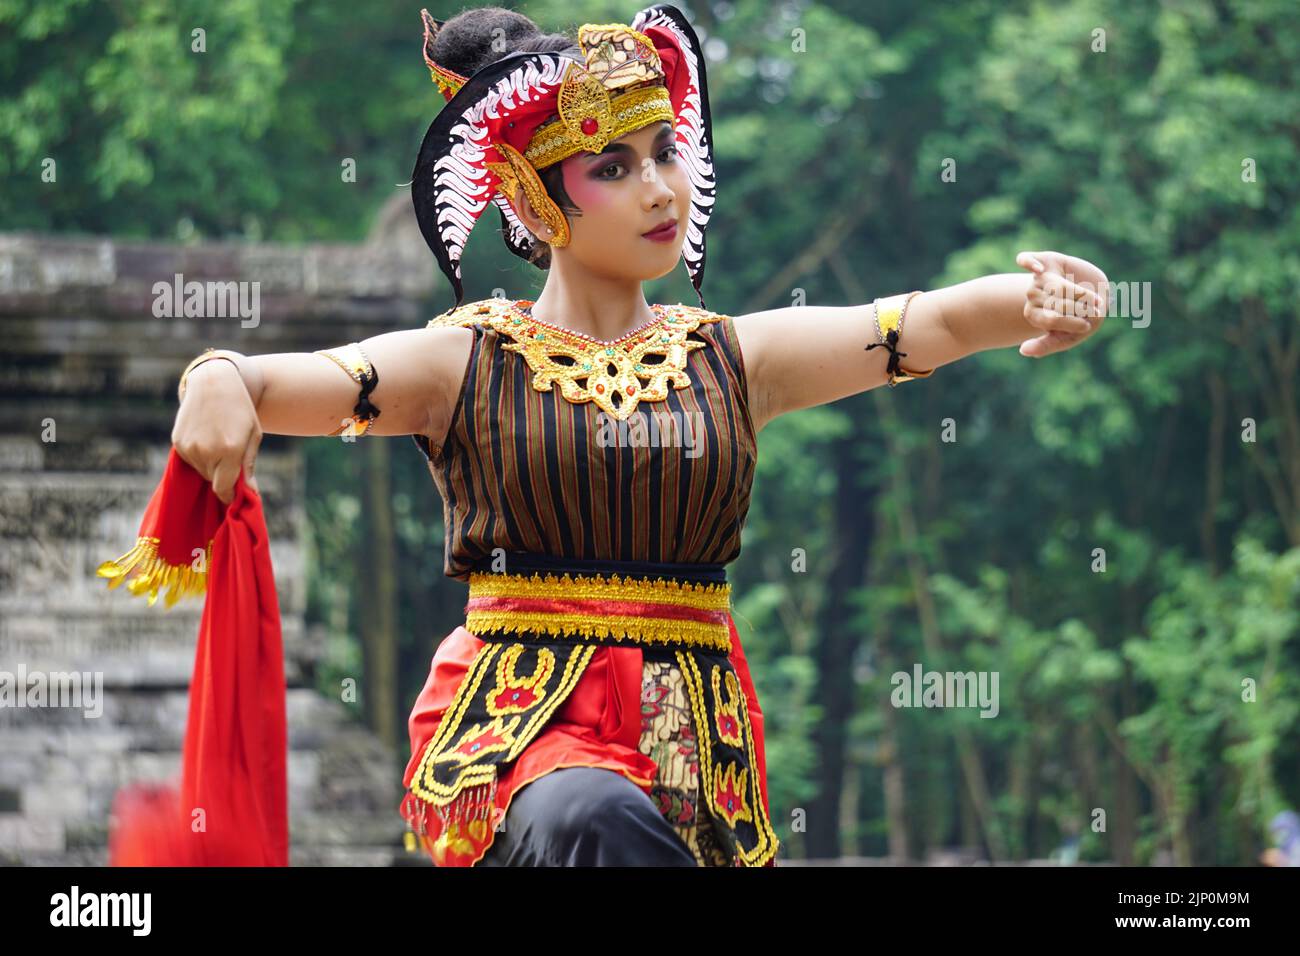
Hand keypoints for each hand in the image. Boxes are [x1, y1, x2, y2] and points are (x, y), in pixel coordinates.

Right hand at [171, 359, 261, 503]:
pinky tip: (207, 438)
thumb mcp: (253, 435)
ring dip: (211, 466)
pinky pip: (190, 460)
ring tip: (220, 443)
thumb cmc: (240, 410)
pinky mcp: (178, 442)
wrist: (214, 382)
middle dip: (223, 476)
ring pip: (201, 471)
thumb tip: (251, 493)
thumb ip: (249, 466)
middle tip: (231, 458)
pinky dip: (199, 456)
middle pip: (213, 480)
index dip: (229, 495)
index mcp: (229, 451)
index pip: (224, 489)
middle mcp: (206, 451)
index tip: (234, 496)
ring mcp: (189, 446)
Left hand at [1015, 250, 1109, 357]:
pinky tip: (1037, 269)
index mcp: (1033, 314)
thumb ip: (1046, 345)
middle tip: (1093, 311)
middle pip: (1057, 303)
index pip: (1051, 320)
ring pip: (1060, 287)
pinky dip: (1028, 262)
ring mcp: (1037, 277)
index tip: (1087, 326)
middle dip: (1081, 309)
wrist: (1095, 297)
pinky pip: (1026, 258)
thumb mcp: (1067, 337)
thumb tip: (1022, 350)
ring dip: (1083, 294)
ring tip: (1094, 299)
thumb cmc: (1079, 319)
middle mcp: (1032, 295)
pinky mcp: (1046, 259)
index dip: (1073, 323)